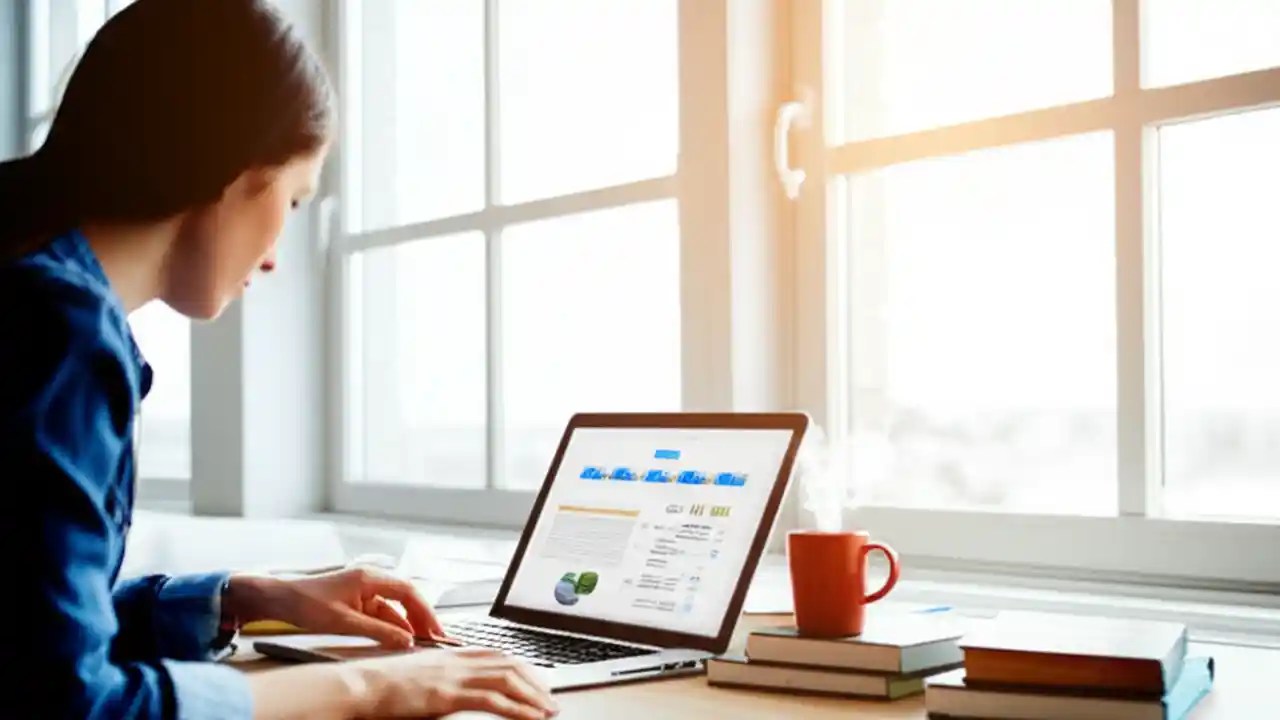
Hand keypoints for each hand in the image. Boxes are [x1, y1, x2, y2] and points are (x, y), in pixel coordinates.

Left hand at [226, 567, 443, 648]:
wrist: (279, 599)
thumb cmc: (307, 603)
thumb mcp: (344, 622)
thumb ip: (378, 631)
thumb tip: (405, 640)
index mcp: (370, 577)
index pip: (408, 592)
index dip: (425, 612)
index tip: (435, 630)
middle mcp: (371, 580)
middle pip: (406, 598)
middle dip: (421, 618)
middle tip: (435, 639)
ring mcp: (364, 592)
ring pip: (394, 608)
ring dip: (407, 625)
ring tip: (419, 643)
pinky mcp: (356, 602)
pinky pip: (381, 614)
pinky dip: (392, 627)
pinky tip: (397, 640)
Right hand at [352, 647, 557, 719]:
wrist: (363, 685)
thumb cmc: (386, 685)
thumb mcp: (423, 675)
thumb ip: (445, 677)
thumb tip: (460, 688)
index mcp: (453, 653)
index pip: (499, 654)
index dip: (523, 667)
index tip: (538, 681)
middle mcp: (458, 660)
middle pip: (509, 663)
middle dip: (535, 682)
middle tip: (550, 699)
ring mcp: (454, 675)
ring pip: (507, 679)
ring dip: (532, 695)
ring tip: (547, 710)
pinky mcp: (448, 693)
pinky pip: (492, 699)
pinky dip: (517, 708)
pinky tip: (529, 717)